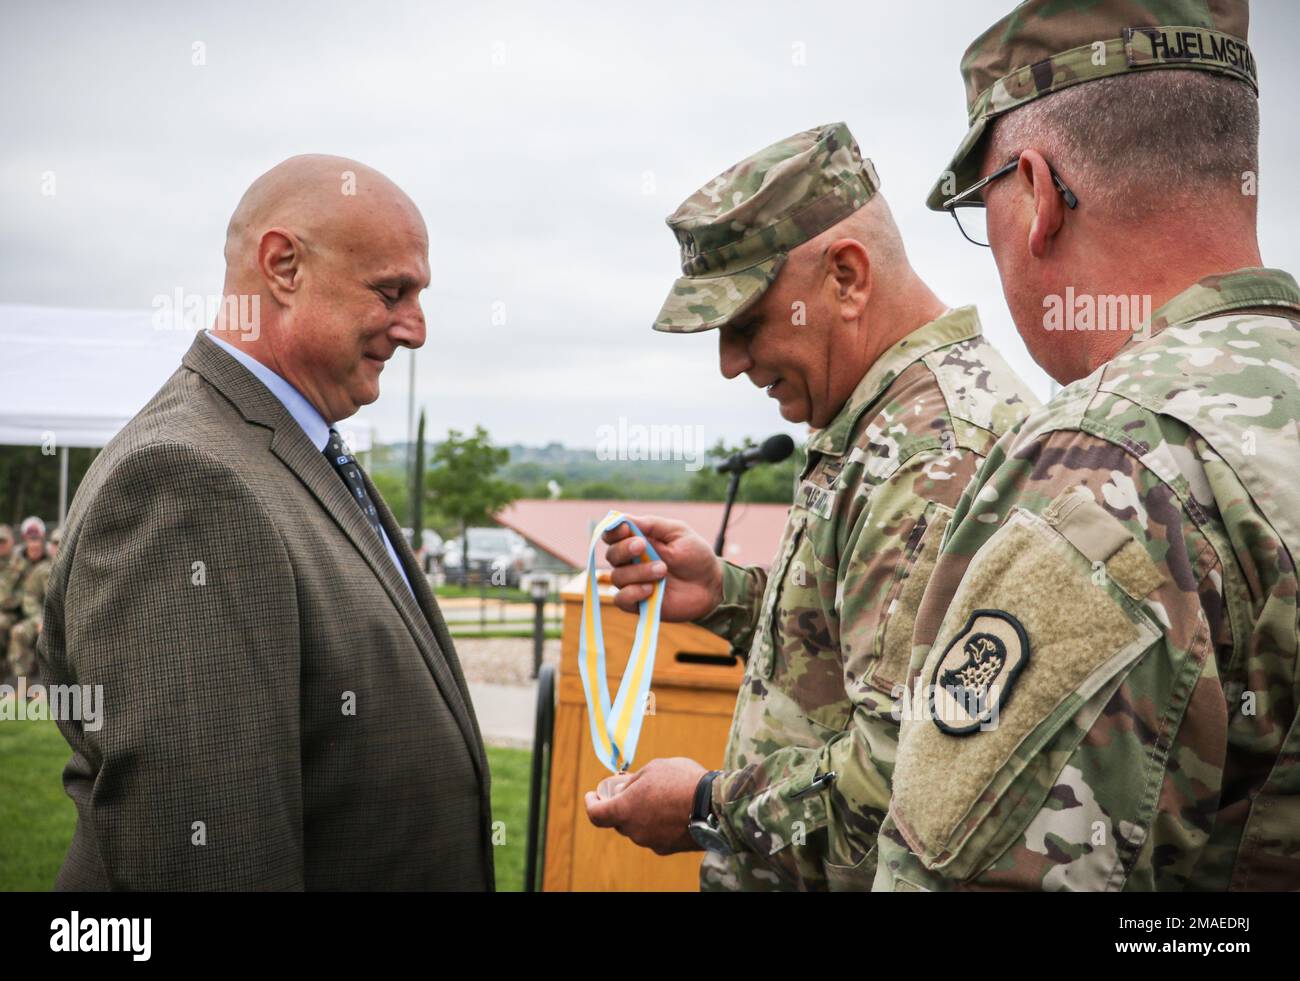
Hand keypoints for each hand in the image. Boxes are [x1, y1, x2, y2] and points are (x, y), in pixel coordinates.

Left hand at [584, 757, 707, 854]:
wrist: (715, 805)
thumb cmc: (681, 780)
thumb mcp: (653, 768)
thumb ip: (633, 780)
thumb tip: (624, 787)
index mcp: (624, 810)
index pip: (595, 815)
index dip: (591, 804)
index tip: (593, 796)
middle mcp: (634, 831)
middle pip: (619, 820)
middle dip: (621, 805)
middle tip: (630, 789)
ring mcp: (651, 842)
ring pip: (639, 828)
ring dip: (642, 814)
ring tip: (661, 796)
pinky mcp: (669, 848)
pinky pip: (656, 835)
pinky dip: (657, 824)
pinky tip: (672, 810)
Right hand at [603, 514, 721, 620]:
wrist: (711, 585)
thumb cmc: (695, 556)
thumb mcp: (678, 533)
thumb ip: (652, 525)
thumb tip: (624, 517)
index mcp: (637, 541)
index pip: (612, 535)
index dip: (613, 531)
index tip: (626, 529)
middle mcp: (631, 561)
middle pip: (611, 554)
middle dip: (624, 549)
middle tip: (643, 546)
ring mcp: (633, 583)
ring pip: (617, 576)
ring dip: (638, 571)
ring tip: (663, 570)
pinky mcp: (638, 603)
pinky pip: (621, 599)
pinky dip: (632, 593)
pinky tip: (650, 589)